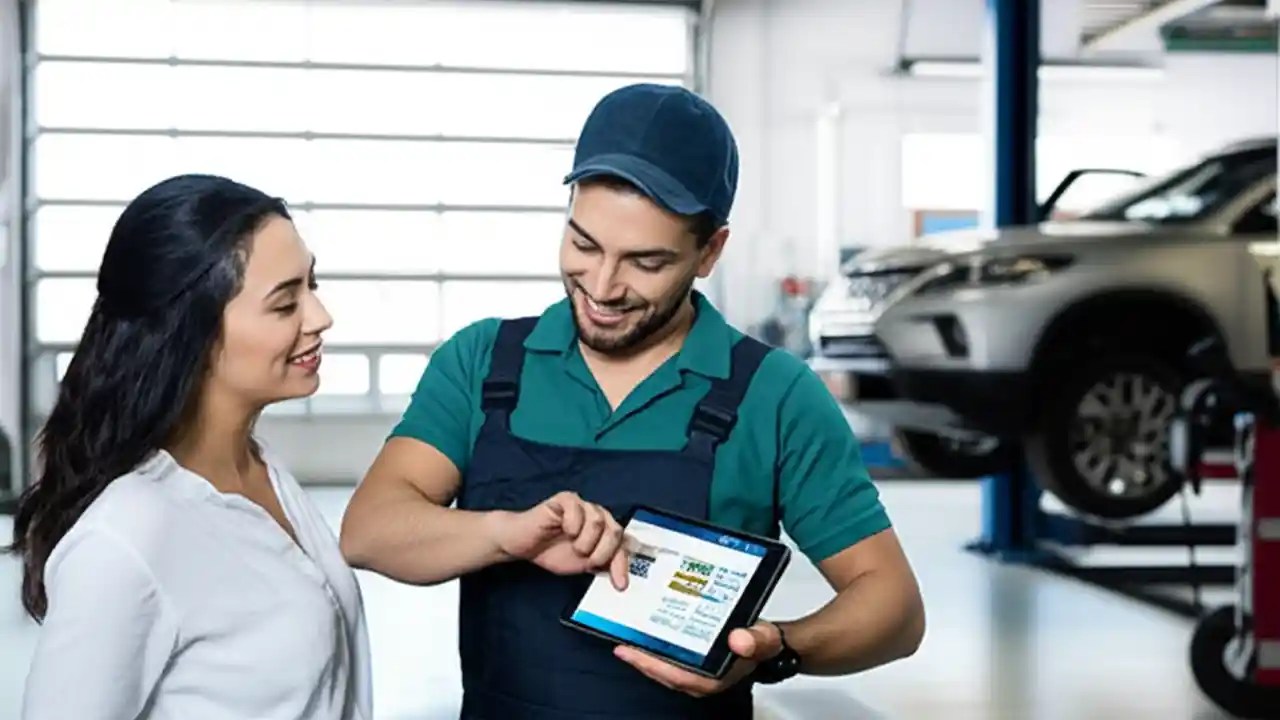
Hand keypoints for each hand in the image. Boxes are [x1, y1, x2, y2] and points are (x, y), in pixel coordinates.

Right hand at [487, 491, 629, 589]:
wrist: (524, 545)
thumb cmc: (551, 551)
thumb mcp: (582, 565)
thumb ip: (603, 565)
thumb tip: (621, 577)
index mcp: (604, 531)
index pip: (622, 544)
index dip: (623, 564)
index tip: (619, 584)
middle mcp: (597, 516)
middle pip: (616, 530)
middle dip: (602, 552)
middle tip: (588, 560)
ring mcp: (583, 506)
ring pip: (598, 521)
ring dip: (585, 541)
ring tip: (573, 546)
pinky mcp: (566, 499)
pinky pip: (578, 508)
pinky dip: (572, 524)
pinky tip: (564, 529)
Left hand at [614, 621, 783, 696]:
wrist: (766, 641)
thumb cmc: (762, 641)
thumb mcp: (762, 638)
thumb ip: (755, 640)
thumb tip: (739, 640)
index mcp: (715, 677)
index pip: (678, 676)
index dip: (653, 666)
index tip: (631, 653)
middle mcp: (703, 678)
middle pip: (665, 674)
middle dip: (642, 661)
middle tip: (620, 647)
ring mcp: (698, 673)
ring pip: (666, 669)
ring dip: (646, 657)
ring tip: (626, 642)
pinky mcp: (696, 664)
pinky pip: (671, 661)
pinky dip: (657, 652)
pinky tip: (646, 639)